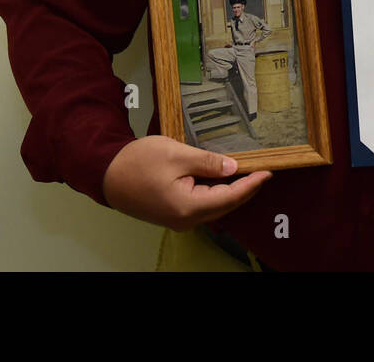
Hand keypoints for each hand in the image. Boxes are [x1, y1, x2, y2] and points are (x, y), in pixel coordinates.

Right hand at [102, 135, 270, 231]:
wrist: (106, 172)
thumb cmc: (136, 163)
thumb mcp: (177, 154)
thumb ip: (207, 162)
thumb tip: (232, 168)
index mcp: (188, 206)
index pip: (230, 197)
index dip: (251, 184)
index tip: (267, 173)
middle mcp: (186, 219)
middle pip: (225, 204)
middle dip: (245, 189)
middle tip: (262, 172)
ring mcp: (178, 218)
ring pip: (214, 205)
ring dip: (230, 191)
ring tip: (247, 173)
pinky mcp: (173, 213)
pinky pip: (202, 204)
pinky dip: (215, 192)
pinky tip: (222, 179)